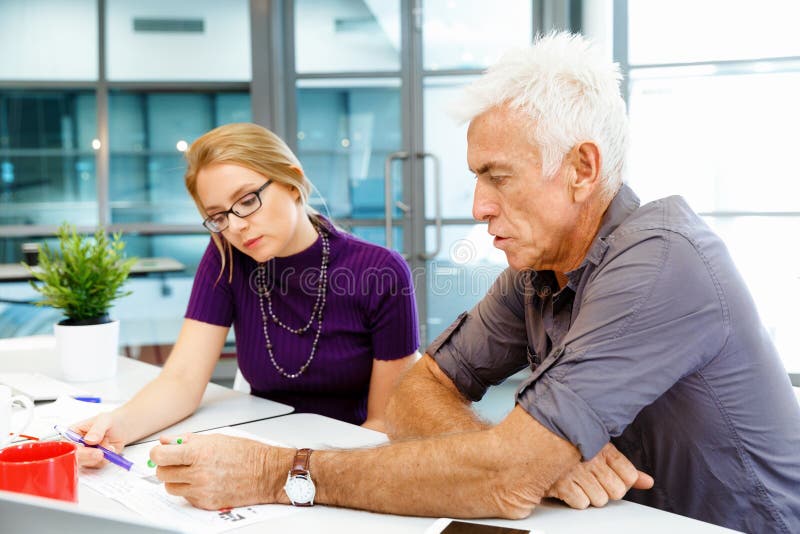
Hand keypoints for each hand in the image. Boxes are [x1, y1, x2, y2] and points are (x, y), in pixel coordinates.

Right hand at [71, 412, 127, 467]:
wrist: (121, 428)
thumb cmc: (109, 421)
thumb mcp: (104, 420)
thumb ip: (97, 430)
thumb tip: (89, 440)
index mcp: (72, 434)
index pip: (68, 446)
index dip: (77, 450)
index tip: (89, 450)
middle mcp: (76, 446)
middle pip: (75, 458)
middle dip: (89, 456)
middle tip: (101, 453)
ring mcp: (84, 455)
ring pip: (87, 463)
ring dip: (100, 456)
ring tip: (109, 444)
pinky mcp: (93, 461)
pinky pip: (98, 465)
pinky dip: (106, 458)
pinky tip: (110, 449)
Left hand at [149, 433, 281, 509]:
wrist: (266, 473)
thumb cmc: (246, 453)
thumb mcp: (215, 438)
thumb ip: (187, 440)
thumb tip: (166, 441)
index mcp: (199, 453)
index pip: (160, 456)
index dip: (156, 453)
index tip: (159, 453)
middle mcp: (198, 473)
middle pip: (162, 474)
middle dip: (166, 467)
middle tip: (175, 462)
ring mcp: (202, 490)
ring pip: (171, 488)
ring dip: (176, 480)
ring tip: (190, 472)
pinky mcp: (207, 503)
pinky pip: (187, 498)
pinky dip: (190, 490)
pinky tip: (204, 482)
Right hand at [546, 442, 653, 508]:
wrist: (535, 444)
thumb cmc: (571, 449)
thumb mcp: (600, 451)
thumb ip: (626, 469)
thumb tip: (648, 482)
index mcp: (603, 448)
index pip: (628, 475)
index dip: (622, 481)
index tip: (610, 475)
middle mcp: (590, 459)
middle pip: (617, 491)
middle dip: (606, 490)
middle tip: (593, 480)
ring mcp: (576, 471)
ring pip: (600, 500)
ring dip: (589, 495)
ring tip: (579, 482)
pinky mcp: (561, 483)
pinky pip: (580, 503)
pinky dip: (574, 499)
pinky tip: (569, 487)